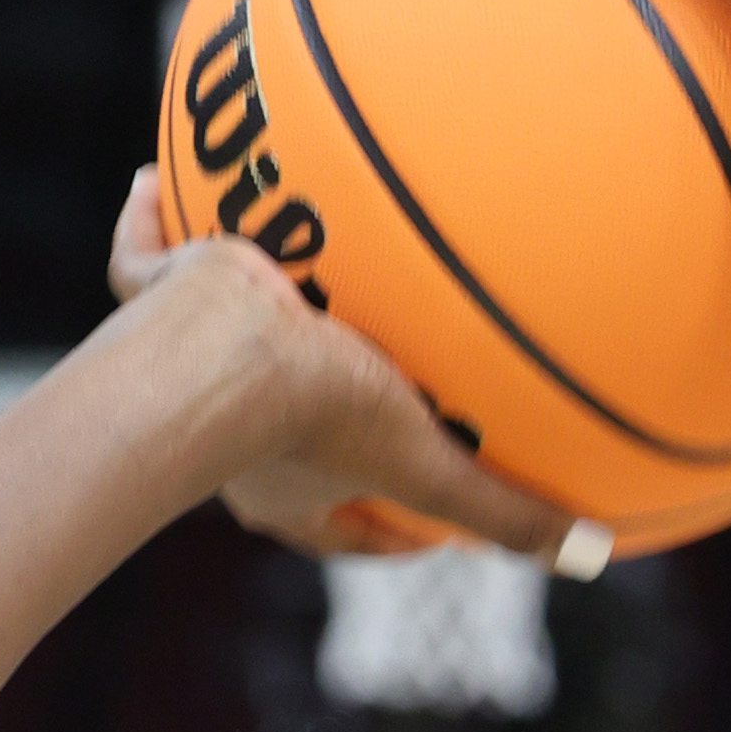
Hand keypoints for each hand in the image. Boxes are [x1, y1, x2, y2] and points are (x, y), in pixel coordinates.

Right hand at [107, 168, 573, 559]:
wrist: (219, 347)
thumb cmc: (317, 412)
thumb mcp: (429, 466)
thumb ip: (504, 512)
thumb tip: (590, 555)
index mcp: (287, 488)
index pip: (339, 525)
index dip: (383, 524)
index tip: (423, 517)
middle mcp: (229, 438)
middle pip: (274, 440)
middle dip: (310, 414)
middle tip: (353, 391)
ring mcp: (184, 362)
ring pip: (207, 344)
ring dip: (232, 317)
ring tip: (262, 279)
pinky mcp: (154, 295)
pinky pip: (140, 255)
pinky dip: (147, 220)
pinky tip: (154, 176)